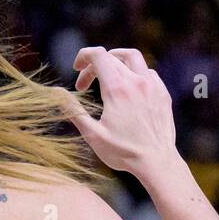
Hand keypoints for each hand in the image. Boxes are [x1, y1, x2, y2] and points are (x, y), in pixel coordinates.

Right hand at [66, 47, 179, 179]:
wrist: (159, 164)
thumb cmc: (123, 152)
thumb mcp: (92, 133)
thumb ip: (73, 109)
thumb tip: (55, 92)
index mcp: (117, 89)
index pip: (98, 55)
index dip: (83, 56)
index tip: (76, 69)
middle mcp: (137, 82)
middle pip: (110, 57)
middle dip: (92, 66)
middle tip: (83, 86)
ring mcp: (153, 87)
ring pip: (132, 57)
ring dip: (115, 60)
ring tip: (106, 73)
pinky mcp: (163, 95)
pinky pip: (148, 72)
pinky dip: (134, 73)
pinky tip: (128, 88)